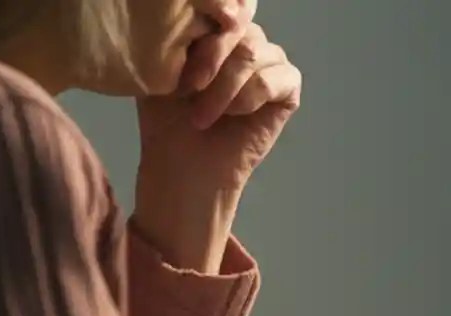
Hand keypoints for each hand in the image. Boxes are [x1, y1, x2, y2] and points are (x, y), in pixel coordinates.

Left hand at [133, 1, 300, 271]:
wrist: (182, 165)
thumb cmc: (167, 119)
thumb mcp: (162, 66)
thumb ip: (183, 35)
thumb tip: (206, 9)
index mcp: (218, 30)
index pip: (224, 10)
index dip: (206, 32)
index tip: (183, 66)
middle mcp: (247, 41)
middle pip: (241, 29)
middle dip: (212, 59)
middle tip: (187, 91)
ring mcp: (271, 64)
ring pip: (256, 53)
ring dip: (226, 86)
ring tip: (204, 114)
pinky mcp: (287, 90)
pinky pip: (277, 77)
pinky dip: (251, 96)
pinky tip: (234, 115)